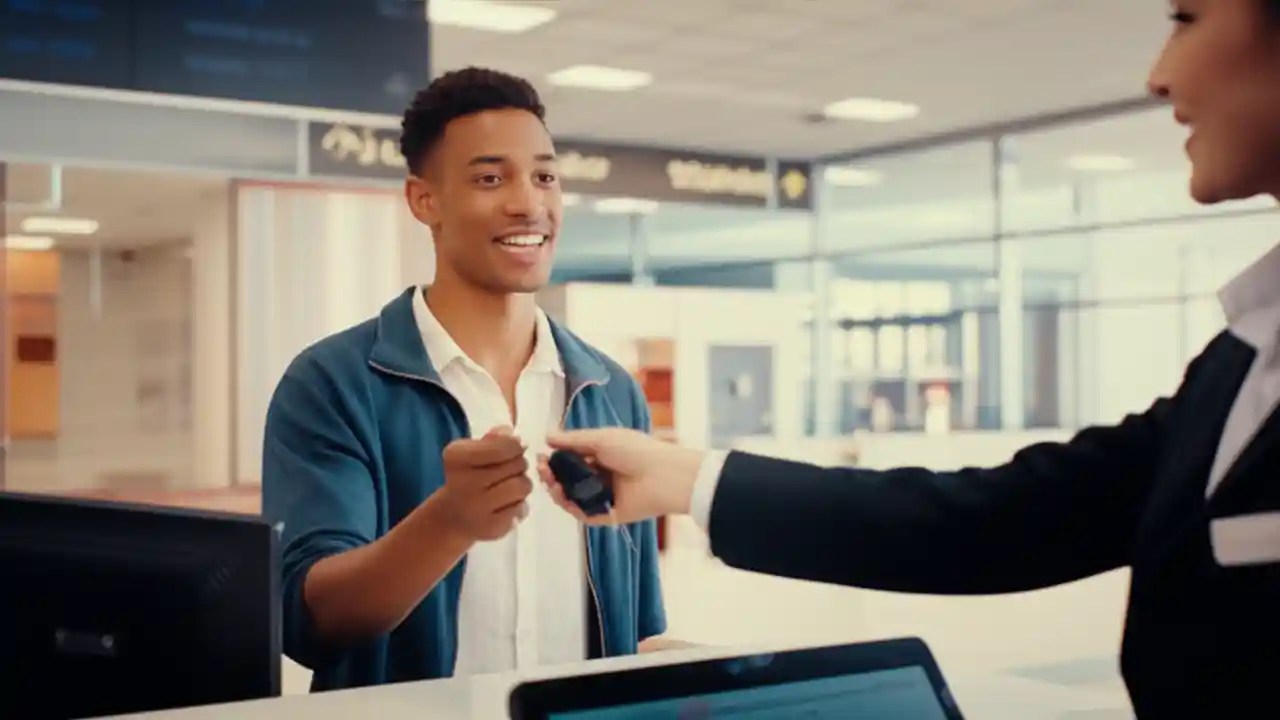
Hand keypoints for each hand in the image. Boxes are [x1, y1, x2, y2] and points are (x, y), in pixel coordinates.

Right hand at [434, 426, 531, 541]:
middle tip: (509, 469)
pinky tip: (506, 504)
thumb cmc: (466, 476)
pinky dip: (519, 503)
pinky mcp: (491, 527)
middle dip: (519, 464)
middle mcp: (464, 483)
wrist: (451, 516)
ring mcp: (478, 508)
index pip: (503, 447)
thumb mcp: (471, 451)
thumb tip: (512, 433)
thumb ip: (493, 439)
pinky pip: (522, 508)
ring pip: (523, 486)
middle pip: (517, 465)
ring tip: (510, 485)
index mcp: (457, 457)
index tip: (513, 449)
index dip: (515, 446)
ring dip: (522, 483)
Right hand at [536, 427, 703, 524]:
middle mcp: (601, 477)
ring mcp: (603, 497)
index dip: (554, 459)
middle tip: (542, 470)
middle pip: (568, 480)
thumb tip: (547, 436)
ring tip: (551, 483)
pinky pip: (583, 513)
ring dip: (558, 491)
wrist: (663, 476)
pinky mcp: (607, 515)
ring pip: (573, 498)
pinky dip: (571, 507)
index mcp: (602, 456)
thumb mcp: (601, 438)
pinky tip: (563, 496)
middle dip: (552, 475)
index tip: (540, 456)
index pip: (571, 459)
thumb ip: (573, 440)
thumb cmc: (636, 451)